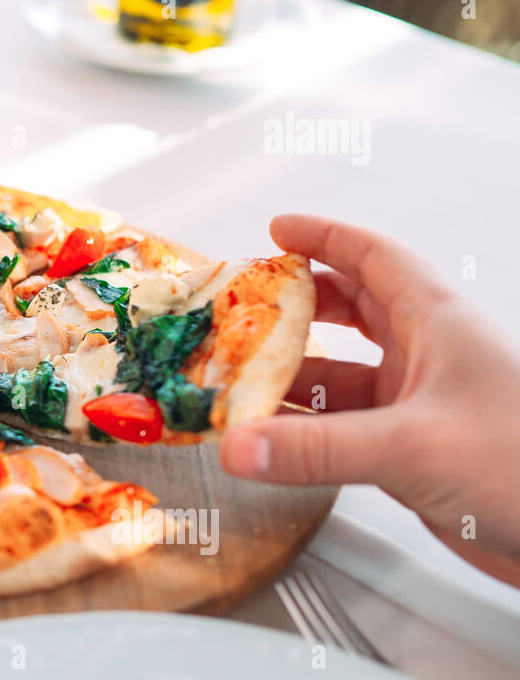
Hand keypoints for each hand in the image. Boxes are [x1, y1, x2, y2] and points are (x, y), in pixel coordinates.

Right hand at [220, 214, 519, 585]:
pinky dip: (305, 427)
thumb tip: (240, 446)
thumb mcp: (413, 447)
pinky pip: (345, 424)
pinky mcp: (414, 449)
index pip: (373, 256)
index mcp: (439, 323)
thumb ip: (317, 449)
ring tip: (241, 379)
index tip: (277, 230)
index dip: (323, 237)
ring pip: (344, 371)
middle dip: (296, 306)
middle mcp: (428, 355)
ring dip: (293, 376)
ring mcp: (420, 403)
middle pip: (352, 308)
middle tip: (247, 308)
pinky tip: (272, 437)